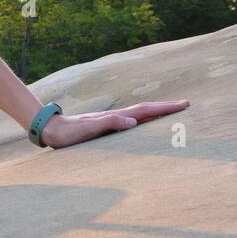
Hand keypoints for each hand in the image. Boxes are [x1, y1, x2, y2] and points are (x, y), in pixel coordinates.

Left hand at [38, 99, 190, 148]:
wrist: (51, 130)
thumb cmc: (69, 133)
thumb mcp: (89, 129)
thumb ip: (110, 123)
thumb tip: (134, 122)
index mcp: (115, 117)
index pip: (146, 110)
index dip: (165, 108)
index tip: (184, 104)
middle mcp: (115, 118)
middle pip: (146, 111)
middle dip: (166, 108)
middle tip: (185, 105)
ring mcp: (110, 122)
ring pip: (139, 117)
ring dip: (156, 115)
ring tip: (172, 115)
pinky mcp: (105, 130)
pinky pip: (131, 125)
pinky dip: (143, 124)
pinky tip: (144, 128)